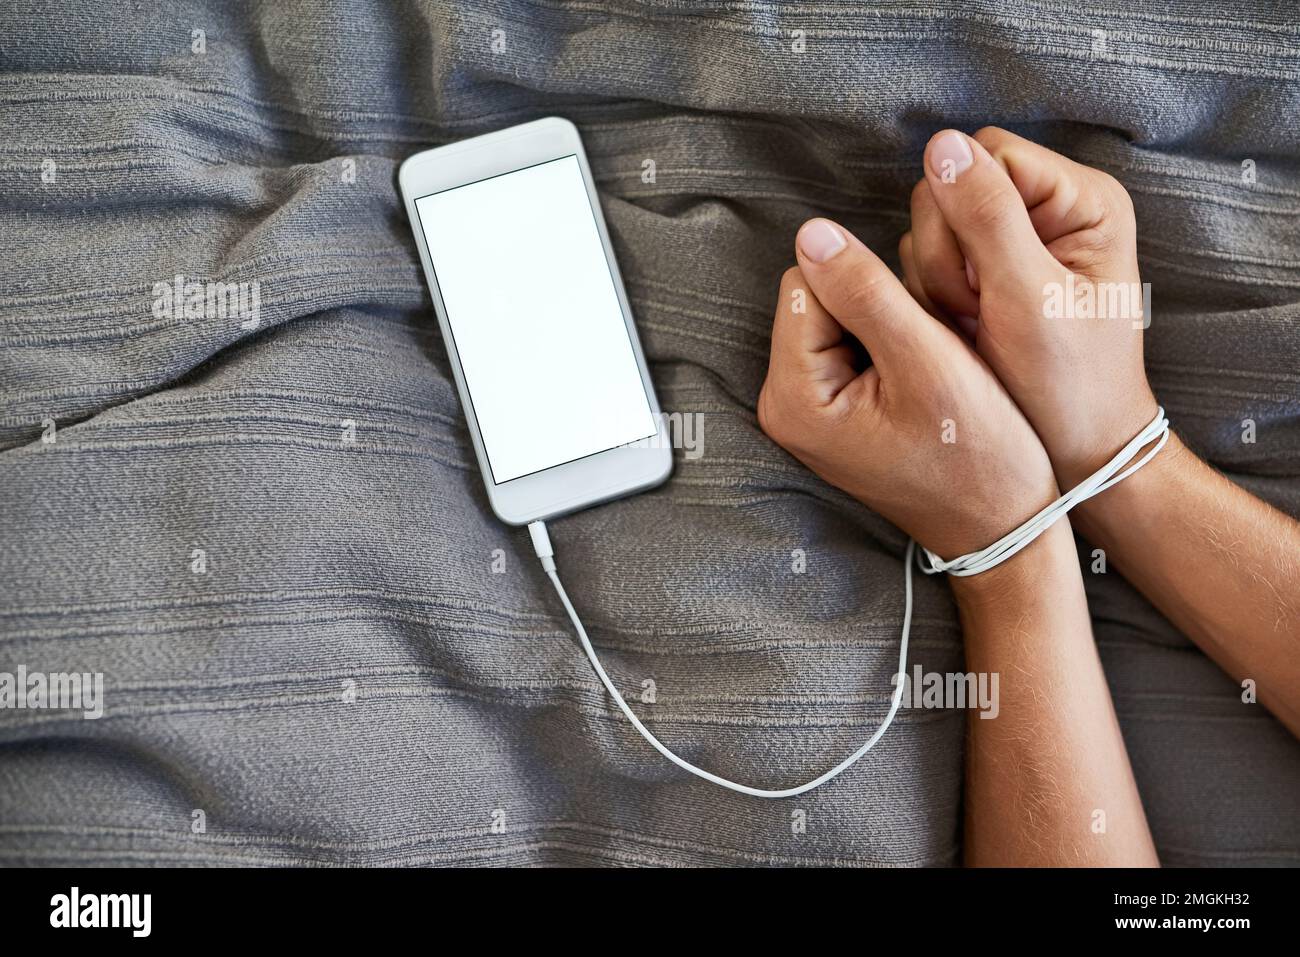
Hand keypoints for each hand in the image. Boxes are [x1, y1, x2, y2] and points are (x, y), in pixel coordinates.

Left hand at [757, 218, 1057, 559]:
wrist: (1002, 524)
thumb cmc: (976, 456)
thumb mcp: (927, 361)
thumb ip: (865, 292)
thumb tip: (813, 233)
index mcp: (794, 397)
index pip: (806, 282)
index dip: (866, 284)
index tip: (916, 328)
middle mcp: (784, 405)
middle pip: (816, 298)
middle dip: (874, 305)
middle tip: (927, 354)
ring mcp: (807, 411)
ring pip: (838, 316)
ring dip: (888, 324)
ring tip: (929, 372)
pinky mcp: (832, 412)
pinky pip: (852, 345)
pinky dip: (890, 348)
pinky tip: (924, 380)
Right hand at [901, 127, 1158, 488]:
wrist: (1073, 451)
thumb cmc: (1067, 385)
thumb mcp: (1028, 299)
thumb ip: (988, 218)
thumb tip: (942, 145)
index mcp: (1081, 200)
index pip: (986, 155)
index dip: (962, 210)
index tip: (982, 278)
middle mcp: (1048, 208)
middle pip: (952, 185)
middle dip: (947, 251)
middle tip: (976, 308)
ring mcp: (1012, 241)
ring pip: (931, 225)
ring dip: (936, 279)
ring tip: (974, 325)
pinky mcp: (983, 272)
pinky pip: (925, 260)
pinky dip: (933, 297)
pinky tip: (963, 330)